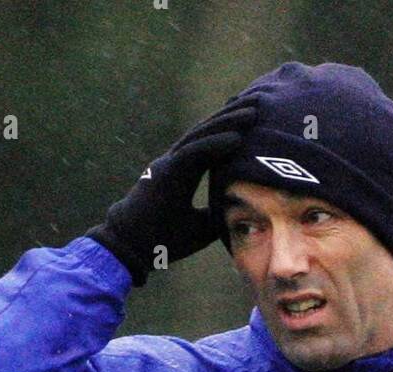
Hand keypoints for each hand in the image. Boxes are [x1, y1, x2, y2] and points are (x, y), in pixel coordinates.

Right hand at [86, 97, 256, 284]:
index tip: (256, 118)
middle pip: (209, 131)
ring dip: (228, 122)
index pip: (212, 143)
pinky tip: (237, 137)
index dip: (233, 128)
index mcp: (184, 171)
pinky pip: (194, 153)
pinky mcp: (166, 172)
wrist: (133, 248)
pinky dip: (215, 144)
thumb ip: (218, 212)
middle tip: (259, 100)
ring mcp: (170, 164)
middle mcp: (177, 161)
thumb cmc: (163, 239)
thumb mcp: (201, 227)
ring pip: (202, 135)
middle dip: (233, 115)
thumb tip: (243, 213)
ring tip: (252, 111)